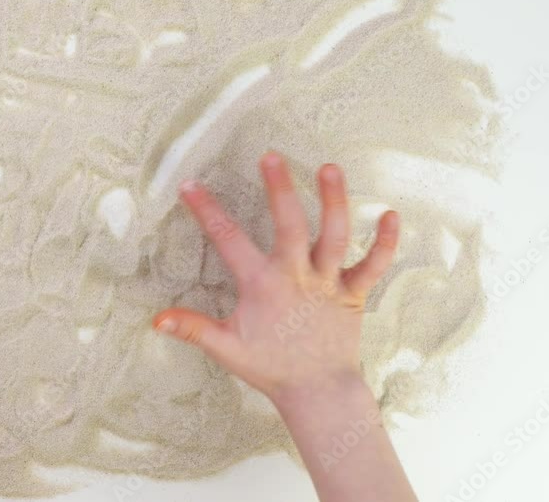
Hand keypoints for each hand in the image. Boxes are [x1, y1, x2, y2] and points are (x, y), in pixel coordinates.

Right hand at [153, 152, 399, 402]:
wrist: (318, 392)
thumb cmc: (270, 367)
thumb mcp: (226, 348)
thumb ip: (192, 328)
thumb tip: (156, 319)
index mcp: (263, 286)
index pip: (229, 241)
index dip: (207, 211)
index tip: (192, 185)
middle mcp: (297, 277)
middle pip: (290, 225)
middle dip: (279, 189)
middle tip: (271, 156)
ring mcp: (329, 283)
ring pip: (334, 235)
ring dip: (334, 201)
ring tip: (329, 168)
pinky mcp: (354, 292)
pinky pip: (374, 265)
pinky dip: (386, 242)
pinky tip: (392, 214)